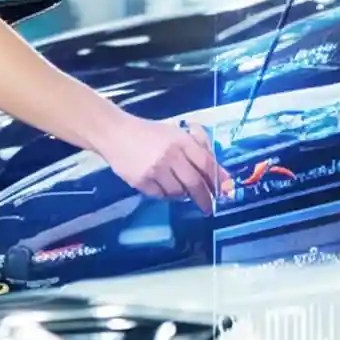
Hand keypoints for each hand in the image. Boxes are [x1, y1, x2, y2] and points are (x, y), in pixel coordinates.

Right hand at [93, 114, 232, 213]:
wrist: (115, 133)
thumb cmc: (148, 132)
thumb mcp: (175, 132)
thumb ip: (196, 147)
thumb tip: (217, 171)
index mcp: (181, 141)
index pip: (206, 164)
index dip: (218, 180)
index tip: (224, 192)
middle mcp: (171, 156)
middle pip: (195, 183)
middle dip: (205, 199)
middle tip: (209, 208)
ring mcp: (155, 170)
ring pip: (178, 192)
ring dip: (182, 194)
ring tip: (178, 188)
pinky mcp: (141, 181)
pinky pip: (161, 195)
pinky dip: (165, 194)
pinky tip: (161, 185)